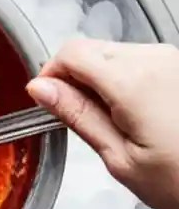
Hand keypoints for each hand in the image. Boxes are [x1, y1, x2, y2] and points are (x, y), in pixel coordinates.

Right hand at [27, 39, 178, 208]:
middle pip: (91, 49)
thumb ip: (78, 116)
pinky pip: (139, 62)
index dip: (50, 75)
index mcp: (134, 81)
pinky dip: (125, 83)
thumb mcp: (120, 159)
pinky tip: (138, 117)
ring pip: (113, 54)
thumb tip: (42, 90)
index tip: (48, 102)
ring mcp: (173, 61)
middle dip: (75, 79)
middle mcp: (156, 60)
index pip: (71, 53)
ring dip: (101, 81)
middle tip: (82, 121)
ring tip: (116, 125)